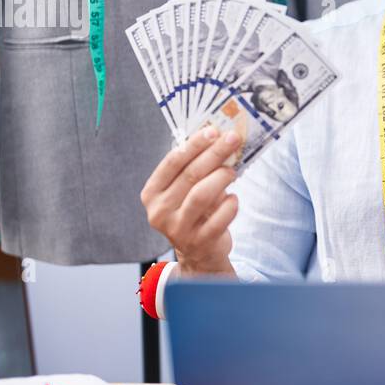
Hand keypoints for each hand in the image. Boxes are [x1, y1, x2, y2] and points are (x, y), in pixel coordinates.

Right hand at [140, 126, 240, 275]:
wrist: (200, 253)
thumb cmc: (193, 212)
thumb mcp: (185, 191)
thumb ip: (193, 169)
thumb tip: (219, 139)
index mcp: (151, 193)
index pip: (172, 162)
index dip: (194, 144)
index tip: (213, 130)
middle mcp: (160, 211)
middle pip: (190, 175)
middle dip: (214, 153)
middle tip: (233, 139)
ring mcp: (178, 229)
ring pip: (202, 195)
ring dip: (221, 177)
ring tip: (233, 171)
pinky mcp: (199, 242)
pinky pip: (219, 217)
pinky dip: (230, 204)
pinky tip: (233, 199)